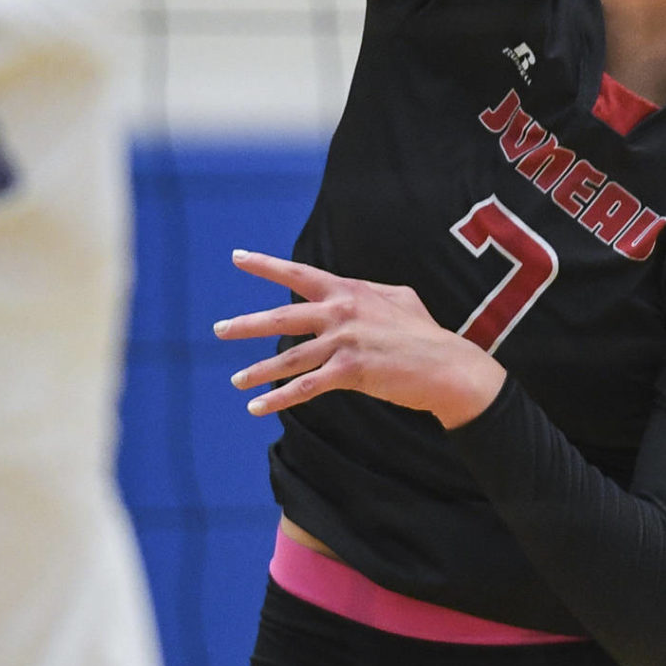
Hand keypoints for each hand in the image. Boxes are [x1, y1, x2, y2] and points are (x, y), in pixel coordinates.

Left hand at [215, 250, 505, 428]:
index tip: (237, 257)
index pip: (298, 274)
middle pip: (281, 318)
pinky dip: (279, 399)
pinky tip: (258, 408)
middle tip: (219, 330)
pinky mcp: (349, 371)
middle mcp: (340, 312)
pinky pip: (305, 387)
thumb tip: (352, 291)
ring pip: (288, 359)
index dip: (265, 265)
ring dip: (258, 372)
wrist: (446, 366)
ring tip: (236, 381)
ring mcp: (343, 341)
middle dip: (246, 325)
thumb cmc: (424, 333)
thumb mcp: (399, 298)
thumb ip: (368, 293)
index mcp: (349, 291)